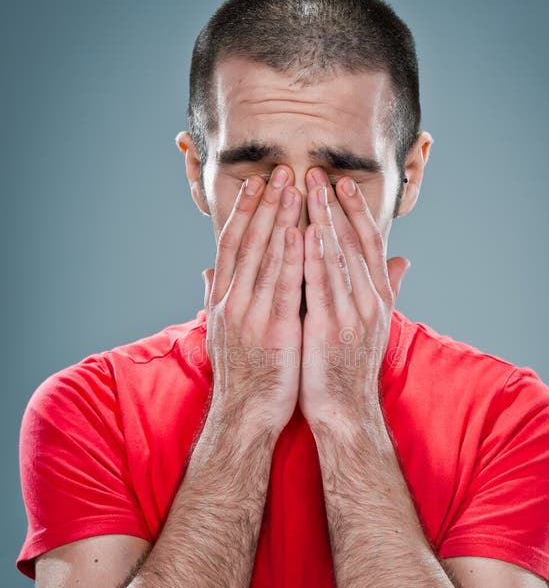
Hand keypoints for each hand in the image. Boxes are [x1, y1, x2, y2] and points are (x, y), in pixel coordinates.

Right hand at [203, 166, 303, 437]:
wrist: (245, 417)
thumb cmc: (241, 375)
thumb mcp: (221, 333)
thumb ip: (215, 297)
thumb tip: (207, 271)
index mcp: (223, 300)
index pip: (233, 245)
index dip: (245, 212)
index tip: (257, 184)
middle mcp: (233, 302)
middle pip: (249, 243)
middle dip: (265, 205)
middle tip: (280, 171)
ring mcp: (252, 316)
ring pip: (267, 258)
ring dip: (281, 220)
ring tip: (294, 188)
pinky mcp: (275, 332)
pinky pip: (285, 288)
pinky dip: (292, 258)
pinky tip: (301, 233)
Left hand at [299, 169, 410, 430]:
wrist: (345, 412)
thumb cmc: (350, 368)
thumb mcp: (375, 325)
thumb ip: (388, 288)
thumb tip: (404, 260)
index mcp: (378, 299)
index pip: (369, 245)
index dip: (356, 212)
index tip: (342, 184)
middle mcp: (369, 302)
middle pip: (353, 243)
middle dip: (335, 205)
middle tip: (319, 172)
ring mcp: (351, 315)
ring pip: (337, 256)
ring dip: (321, 219)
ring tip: (307, 189)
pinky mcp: (328, 329)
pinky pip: (319, 285)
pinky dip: (312, 256)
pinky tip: (302, 231)